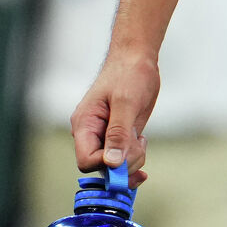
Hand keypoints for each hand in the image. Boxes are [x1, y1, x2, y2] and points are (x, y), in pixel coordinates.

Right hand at [70, 50, 159, 184]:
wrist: (137, 59)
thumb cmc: (128, 74)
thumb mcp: (126, 102)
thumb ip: (118, 133)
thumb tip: (112, 162)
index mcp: (84, 125)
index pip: (86, 160)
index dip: (106, 164)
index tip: (126, 156)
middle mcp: (91, 134)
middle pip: (101, 166)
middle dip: (123, 162)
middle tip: (139, 143)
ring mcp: (105, 135)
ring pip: (115, 164)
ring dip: (131, 159)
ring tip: (141, 138)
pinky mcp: (118, 135)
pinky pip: (123, 156)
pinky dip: (134, 156)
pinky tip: (142, 143)